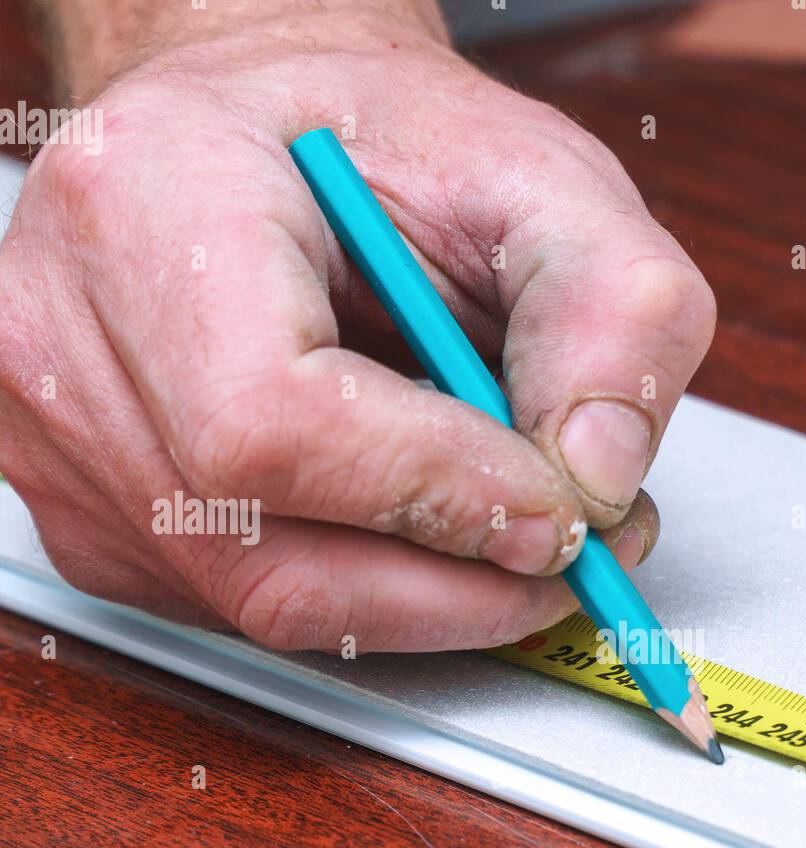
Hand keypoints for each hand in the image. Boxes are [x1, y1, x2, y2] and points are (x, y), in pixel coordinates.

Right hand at [0, 0, 714, 648]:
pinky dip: (372, 594)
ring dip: (430, 597)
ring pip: (269, 604)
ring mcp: (64, 446)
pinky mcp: (97, 521)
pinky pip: (251, 610)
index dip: (435, 495)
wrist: (277, 148)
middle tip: (572, 554)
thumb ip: (611, 313)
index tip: (560, 515)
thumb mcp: (543, 180)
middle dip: (459, 583)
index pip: (273, 421)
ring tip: (514, 525)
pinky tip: (418, 525)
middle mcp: (66, 337)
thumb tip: (598, 482)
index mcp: (147, 202)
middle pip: (267, 555)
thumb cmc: (380, 149)